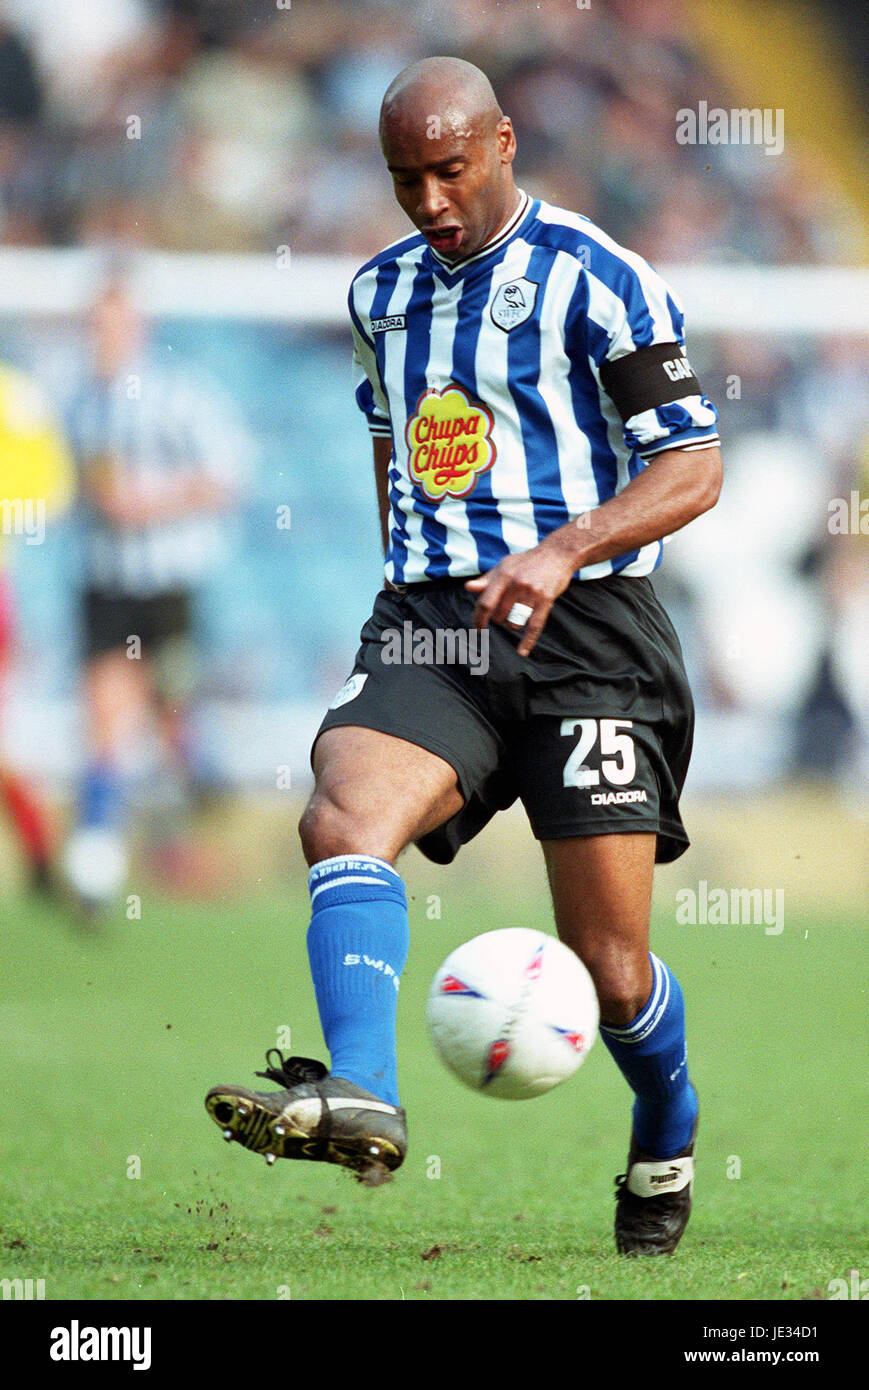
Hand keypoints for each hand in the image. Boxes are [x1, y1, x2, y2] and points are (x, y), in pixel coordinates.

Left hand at [465, 532, 578, 656]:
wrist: (557, 554)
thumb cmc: (526, 562)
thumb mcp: (505, 565)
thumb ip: (486, 579)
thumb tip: (468, 588)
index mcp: (503, 575)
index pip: (485, 602)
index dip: (478, 618)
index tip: (477, 627)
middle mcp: (516, 583)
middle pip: (500, 615)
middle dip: (499, 619)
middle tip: (505, 613)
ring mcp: (532, 592)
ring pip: (515, 622)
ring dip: (513, 625)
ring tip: (517, 616)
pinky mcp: (546, 600)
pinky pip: (534, 626)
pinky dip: (527, 641)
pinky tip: (522, 651)